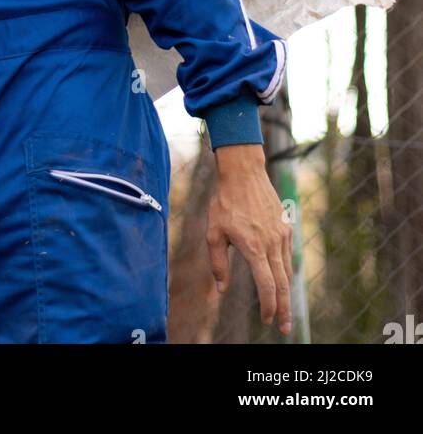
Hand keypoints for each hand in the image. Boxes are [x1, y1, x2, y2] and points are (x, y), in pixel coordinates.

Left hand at [206, 144, 292, 335]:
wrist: (243, 172)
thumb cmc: (224, 202)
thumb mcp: (213, 233)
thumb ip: (218, 263)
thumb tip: (222, 289)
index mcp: (254, 248)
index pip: (268, 286)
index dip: (269, 307)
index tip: (267, 321)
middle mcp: (272, 243)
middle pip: (283, 284)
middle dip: (285, 310)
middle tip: (284, 329)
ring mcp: (281, 235)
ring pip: (287, 271)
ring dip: (287, 293)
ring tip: (284, 309)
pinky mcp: (285, 227)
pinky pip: (288, 255)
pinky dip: (286, 271)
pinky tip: (282, 279)